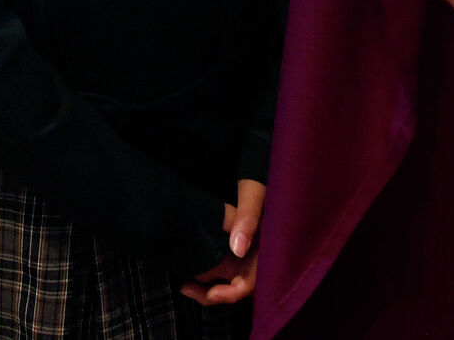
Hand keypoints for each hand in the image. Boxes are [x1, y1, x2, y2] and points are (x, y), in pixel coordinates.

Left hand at [179, 178, 264, 305]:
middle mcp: (258, 252)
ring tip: (184, 283)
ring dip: (207, 284)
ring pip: (228, 278)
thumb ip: (248, 218)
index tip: (212, 293)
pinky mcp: (232, 242)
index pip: (255, 281)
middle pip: (239, 286)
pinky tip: (188, 266)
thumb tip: (238, 249)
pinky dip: (205, 269)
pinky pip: (220, 263)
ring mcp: (244, 248)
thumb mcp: (254, 192)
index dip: (234, 291)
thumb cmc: (259, 174)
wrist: (253, 161)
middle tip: (187, 287)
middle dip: (214, 293)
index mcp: (268, 246)